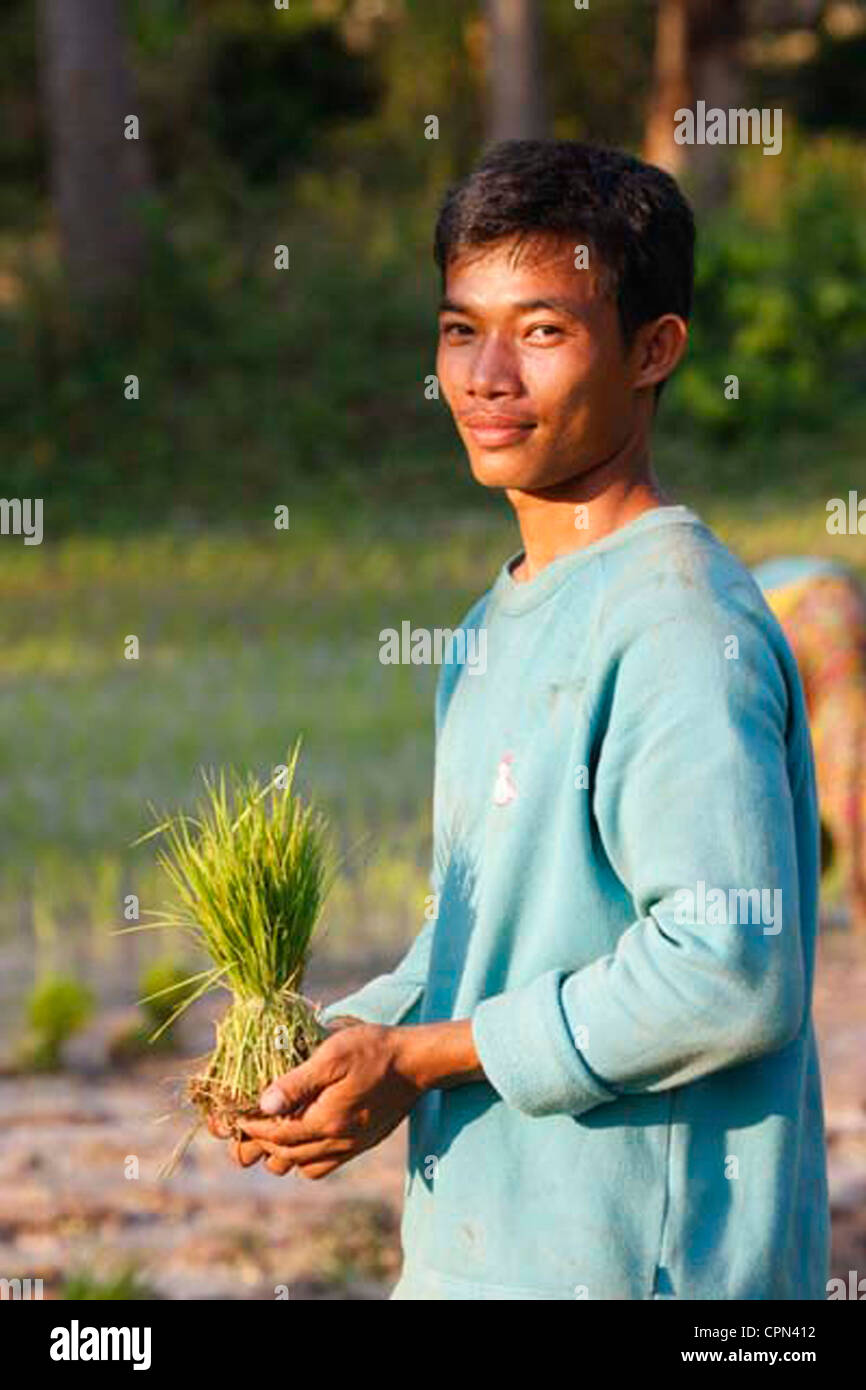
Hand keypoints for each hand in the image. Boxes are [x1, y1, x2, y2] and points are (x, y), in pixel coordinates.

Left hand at [205, 1015, 364, 1171]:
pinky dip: (306, 1158)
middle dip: (260, 1143)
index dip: (251, 1128)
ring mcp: (351, 1147)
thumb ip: (297, 1081)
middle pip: (285, 1156)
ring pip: (303, 1166)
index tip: (235, 1117)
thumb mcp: (333, 1055)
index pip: (276, 1136)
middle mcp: (337, 1142)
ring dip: (282, 1153)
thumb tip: (264, 1104)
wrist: (417, 1062)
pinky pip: (324, 1166)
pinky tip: (303, 1135)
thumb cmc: (374, 1050)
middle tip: (247, 1124)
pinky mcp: (362, 1145)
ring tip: (273, 1129)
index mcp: (327, 1121)